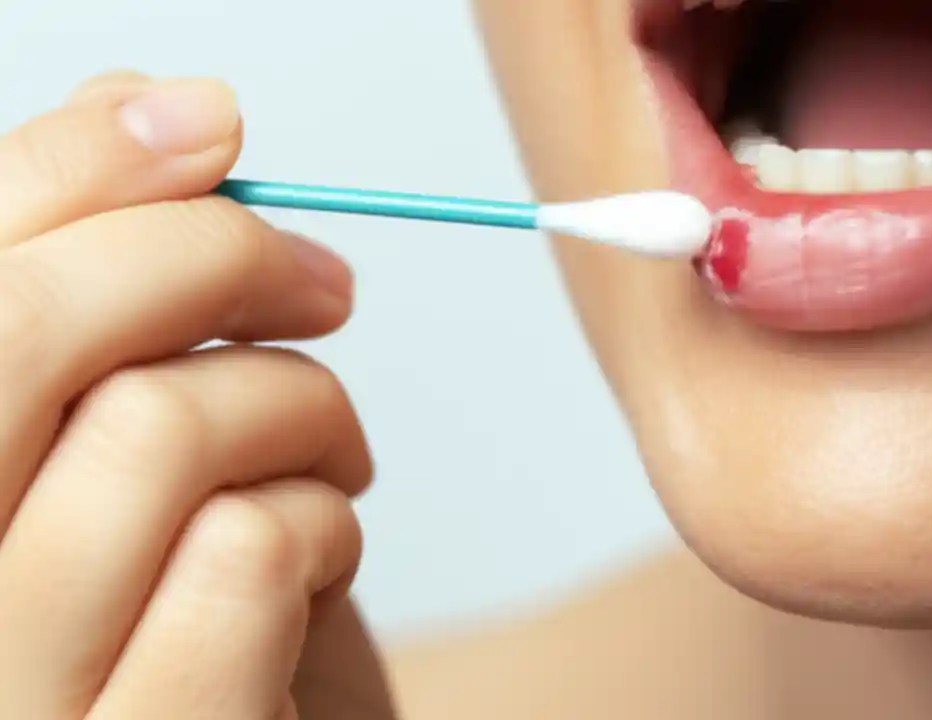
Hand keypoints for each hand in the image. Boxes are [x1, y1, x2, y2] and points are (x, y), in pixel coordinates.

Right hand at [0, 72, 394, 718]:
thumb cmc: (208, 619)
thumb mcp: (138, 452)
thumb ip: (106, 297)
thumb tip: (144, 103)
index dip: (76, 166)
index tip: (209, 122)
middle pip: (24, 331)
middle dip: (211, 255)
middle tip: (321, 281)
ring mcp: (9, 697)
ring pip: (158, 424)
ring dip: (301, 413)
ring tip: (331, 458)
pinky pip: (246, 554)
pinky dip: (325, 525)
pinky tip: (324, 564)